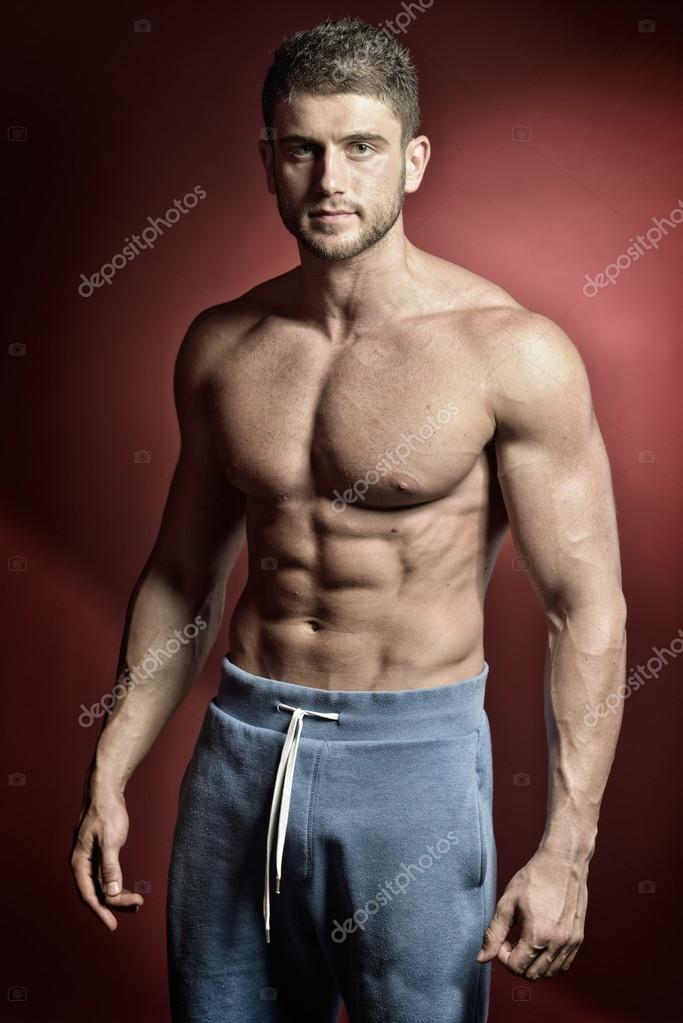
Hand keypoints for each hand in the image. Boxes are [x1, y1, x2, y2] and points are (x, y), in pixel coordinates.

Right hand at [69, 789, 143, 930]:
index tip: (113, 925)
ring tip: (136, 903)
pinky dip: (117, 885)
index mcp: (79, 863)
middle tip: (136, 907)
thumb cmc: (106, 813)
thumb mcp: (110, 840)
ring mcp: (91, 861)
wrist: (106, 793)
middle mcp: (82, 865)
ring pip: (102, 887)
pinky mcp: (100, 856)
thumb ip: (110, 867)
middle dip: (114, 904)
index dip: (101, 912)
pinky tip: (128, 890)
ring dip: (117, 896)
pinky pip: (106, 877)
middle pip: (96, 893)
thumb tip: (112, 893)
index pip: (89, 895)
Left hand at [476, 847, 586, 978]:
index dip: (503, 957)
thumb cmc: (534, 878)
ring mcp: (571, 942)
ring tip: (526, 941)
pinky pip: (563, 964)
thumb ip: (494, 933)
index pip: (516, 968)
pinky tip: (540, 943)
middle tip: (512, 942)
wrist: (563, 862)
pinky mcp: (578, 938)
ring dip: (533, 964)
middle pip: (532, 975)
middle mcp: (557, 944)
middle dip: (517, 963)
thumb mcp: (508, 902)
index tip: (503, 939)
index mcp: (537, 935)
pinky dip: (549, 962)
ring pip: (549, 973)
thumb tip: (481, 958)